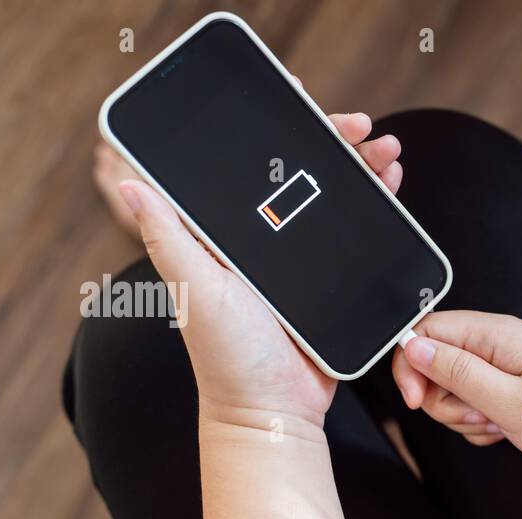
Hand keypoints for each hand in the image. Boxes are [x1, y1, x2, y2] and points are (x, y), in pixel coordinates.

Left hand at [116, 111, 403, 435]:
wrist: (275, 411)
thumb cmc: (227, 357)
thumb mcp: (194, 289)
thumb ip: (168, 237)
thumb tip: (129, 181)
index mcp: (230, 235)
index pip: (258, 168)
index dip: (283, 132)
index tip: (305, 104)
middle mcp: (266, 242)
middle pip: (305, 176)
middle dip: (335, 144)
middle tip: (361, 126)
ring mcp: (303, 262)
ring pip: (337, 201)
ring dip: (363, 170)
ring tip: (388, 154)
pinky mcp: (335, 284)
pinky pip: (359, 237)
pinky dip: (377, 209)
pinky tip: (391, 188)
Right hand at [392, 311, 521, 479]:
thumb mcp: (509, 400)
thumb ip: (457, 372)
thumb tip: (414, 346)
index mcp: (499, 335)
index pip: (427, 329)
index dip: (411, 364)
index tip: (416, 399)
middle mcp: (501, 346)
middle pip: (435, 364)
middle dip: (444, 400)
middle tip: (479, 414)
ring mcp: (506, 369)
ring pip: (453, 391)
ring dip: (466, 416)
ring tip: (500, 423)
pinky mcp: (512, 391)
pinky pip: (475, 407)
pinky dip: (482, 425)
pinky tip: (506, 431)